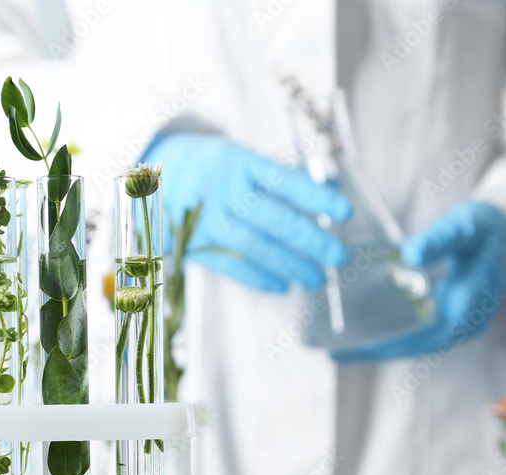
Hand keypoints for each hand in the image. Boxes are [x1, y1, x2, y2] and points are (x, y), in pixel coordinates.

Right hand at [142, 132, 351, 291]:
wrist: (159, 172)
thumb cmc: (216, 167)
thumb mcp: (246, 158)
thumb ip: (283, 177)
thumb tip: (330, 192)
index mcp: (242, 163)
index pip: (286, 182)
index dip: (317, 198)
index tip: (345, 211)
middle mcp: (225, 191)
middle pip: (273, 219)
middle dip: (310, 240)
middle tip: (337, 255)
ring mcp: (208, 219)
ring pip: (254, 246)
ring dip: (288, 264)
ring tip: (316, 277)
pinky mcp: (195, 242)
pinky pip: (230, 264)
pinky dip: (258, 277)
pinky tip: (282, 285)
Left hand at [332, 201, 505, 361]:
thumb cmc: (487, 229)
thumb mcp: (464, 226)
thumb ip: (439, 239)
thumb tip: (409, 255)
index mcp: (470, 302)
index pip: (428, 332)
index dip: (393, 342)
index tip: (360, 345)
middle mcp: (466, 322)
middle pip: (417, 346)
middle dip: (377, 351)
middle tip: (336, 353)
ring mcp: (459, 325)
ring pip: (416, 345)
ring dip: (381, 350)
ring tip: (341, 351)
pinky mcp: (450, 320)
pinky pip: (418, 336)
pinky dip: (391, 339)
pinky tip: (364, 336)